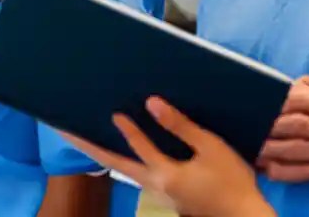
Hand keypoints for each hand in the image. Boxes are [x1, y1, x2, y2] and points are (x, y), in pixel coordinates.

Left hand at [59, 97, 274, 216]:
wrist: (245, 216)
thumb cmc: (234, 181)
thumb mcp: (213, 149)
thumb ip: (181, 127)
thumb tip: (152, 103)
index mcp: (167, 176)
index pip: (139, 149)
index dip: (128, 130)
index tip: (113, 111)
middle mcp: (155, 186)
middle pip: (114, 163)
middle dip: (87, 145)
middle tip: (62, 129)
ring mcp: (158, 192)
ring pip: (123, 169)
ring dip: (102, 151)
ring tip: (83, 133)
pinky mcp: (165, 193)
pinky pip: (139, 172)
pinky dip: (125, 157)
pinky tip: (122, 144)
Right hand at [257, 75, 308, 182]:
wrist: (253, 132)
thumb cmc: (284, 109)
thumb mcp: (294, 89)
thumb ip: (308, 87)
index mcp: (269, 98)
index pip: (298, 100)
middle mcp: (261, 120)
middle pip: (299, 125)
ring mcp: (259, 144)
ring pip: (294, 148)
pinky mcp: (260, 165)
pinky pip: (281, 171)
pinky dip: (302, 172)